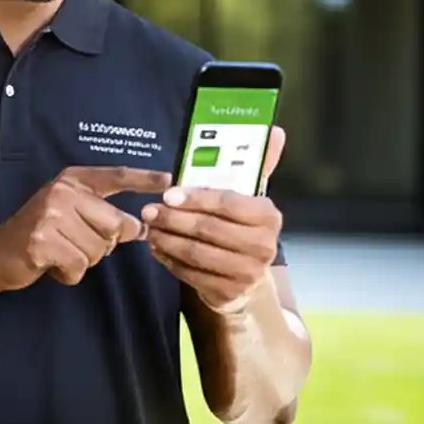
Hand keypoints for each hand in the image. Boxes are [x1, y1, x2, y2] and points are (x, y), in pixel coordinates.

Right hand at [0, 166, 172, 290]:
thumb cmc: (40, 236)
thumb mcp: (68, 214)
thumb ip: (100, 214)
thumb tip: (140, 227)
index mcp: (72, 180)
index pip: (115, 176)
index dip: (143, 179)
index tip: (170, 179)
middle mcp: (63, 191)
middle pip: (116, 225)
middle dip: (104, 244)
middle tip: (76, 244)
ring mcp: (51, 214)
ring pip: (99, 250)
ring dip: (84, 261)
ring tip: (60, 253)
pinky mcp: (43, 240)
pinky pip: (79, 266)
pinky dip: (69, 274)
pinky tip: (51, 265)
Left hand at [143, 126, 286, 312]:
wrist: (248, 277)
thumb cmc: (242, 227)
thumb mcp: (250, 195)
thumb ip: (258, 163)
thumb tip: (275, 130)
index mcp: (268, 216)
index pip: (227, 203)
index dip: (195, 198)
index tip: (168, 194)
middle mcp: (263, 246)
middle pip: (208, 229)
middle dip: (174, 219)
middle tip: (148, 210)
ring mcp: (247, 273)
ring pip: (196, 253)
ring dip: (167, 239)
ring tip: (149, 228)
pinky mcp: (228, 293)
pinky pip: (190, 275)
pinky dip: (169, 260)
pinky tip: (157, 248)